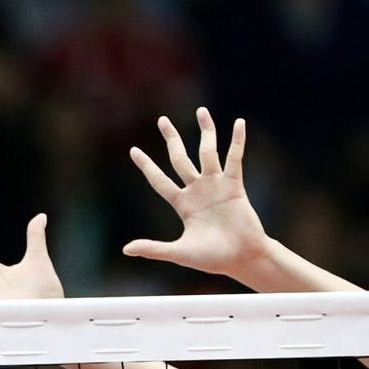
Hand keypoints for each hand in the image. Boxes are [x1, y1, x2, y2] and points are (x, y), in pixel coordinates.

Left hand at [123, 108, 269, 277]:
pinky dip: (237, 141)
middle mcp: (197, 190)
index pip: (159, 180)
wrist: (241, 258)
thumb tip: (126, 249)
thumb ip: (153, 249)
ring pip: (208, 152)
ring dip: (206, 131)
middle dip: (171, 139)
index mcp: (182, 204)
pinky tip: (238, 123)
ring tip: (201, 111)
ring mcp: (216, 186)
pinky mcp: (235, 186)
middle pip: (180, 158)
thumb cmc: (212, 258)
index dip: (147, 166)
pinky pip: (235, 159)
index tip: (134, 150)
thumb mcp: (178, 252)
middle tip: (162, 120)